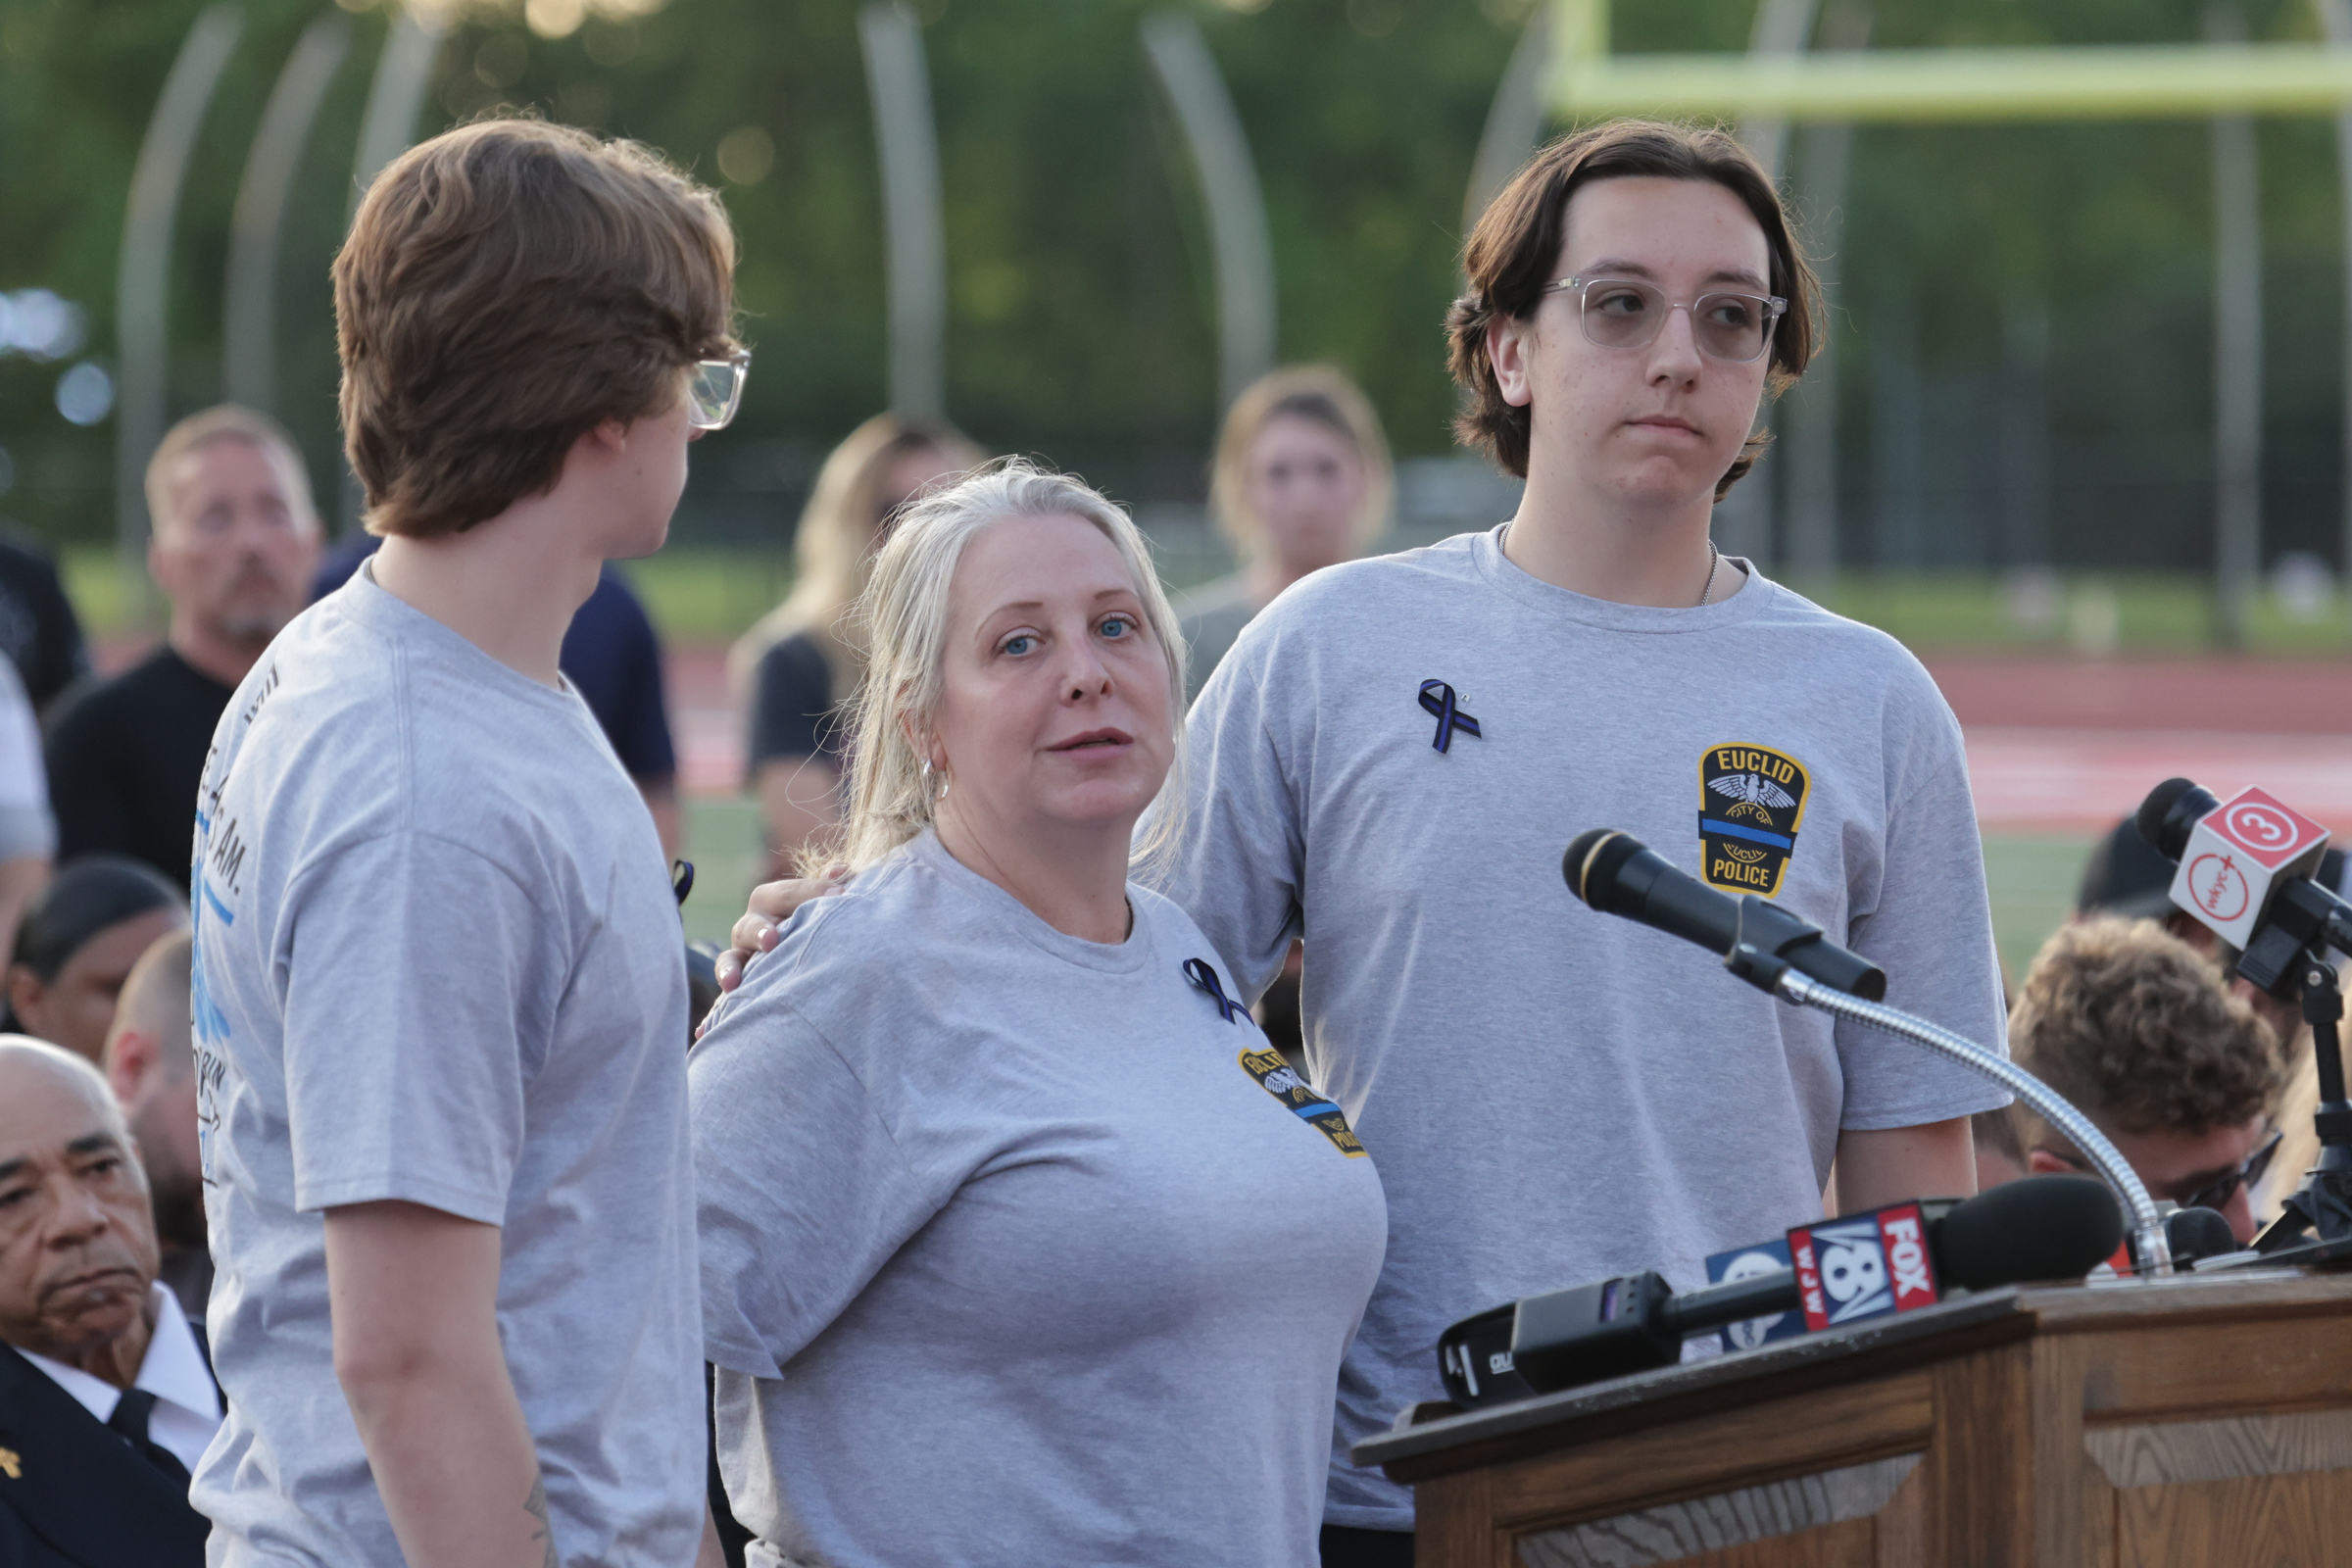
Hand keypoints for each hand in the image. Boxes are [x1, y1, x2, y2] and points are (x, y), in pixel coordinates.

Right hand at [698, 865, 850, 1035]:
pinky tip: (705, 1032)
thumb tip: (842, 871)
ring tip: (732, 984)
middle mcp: (751, 927)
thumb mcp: (827, 898)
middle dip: (759, 932)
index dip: (808, 893)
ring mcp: (742, 959)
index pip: (784, 893)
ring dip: (729, 971)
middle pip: (748, 926)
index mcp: (770, 901)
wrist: (807, 950)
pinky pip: (723, 1003)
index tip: (837, 898)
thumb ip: (831, 886)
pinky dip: (714, 1016)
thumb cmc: (820, 917)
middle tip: (773, 941)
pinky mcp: (740, 989)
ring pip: (730, 961)